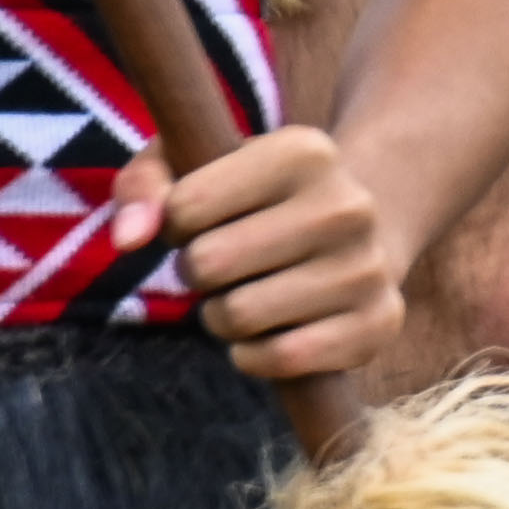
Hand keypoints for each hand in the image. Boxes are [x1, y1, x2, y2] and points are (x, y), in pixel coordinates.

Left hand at [134, 116, 399, 381]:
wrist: (358, 231)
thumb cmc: (253, 200)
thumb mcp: (195, 167)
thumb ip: (143, 188)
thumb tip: (128, 239)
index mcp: (304, 150)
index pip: (185, 205)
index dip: (174, 223)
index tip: (201, 219)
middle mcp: (348, 204)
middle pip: (209, 263)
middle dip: (196, 273)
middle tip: (221, 265)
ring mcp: (370, 266)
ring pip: (239, 316)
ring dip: (221, 317)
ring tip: (246, 294)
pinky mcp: (381, 322)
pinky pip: (282, 358)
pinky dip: (254, 355)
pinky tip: (269, 331)